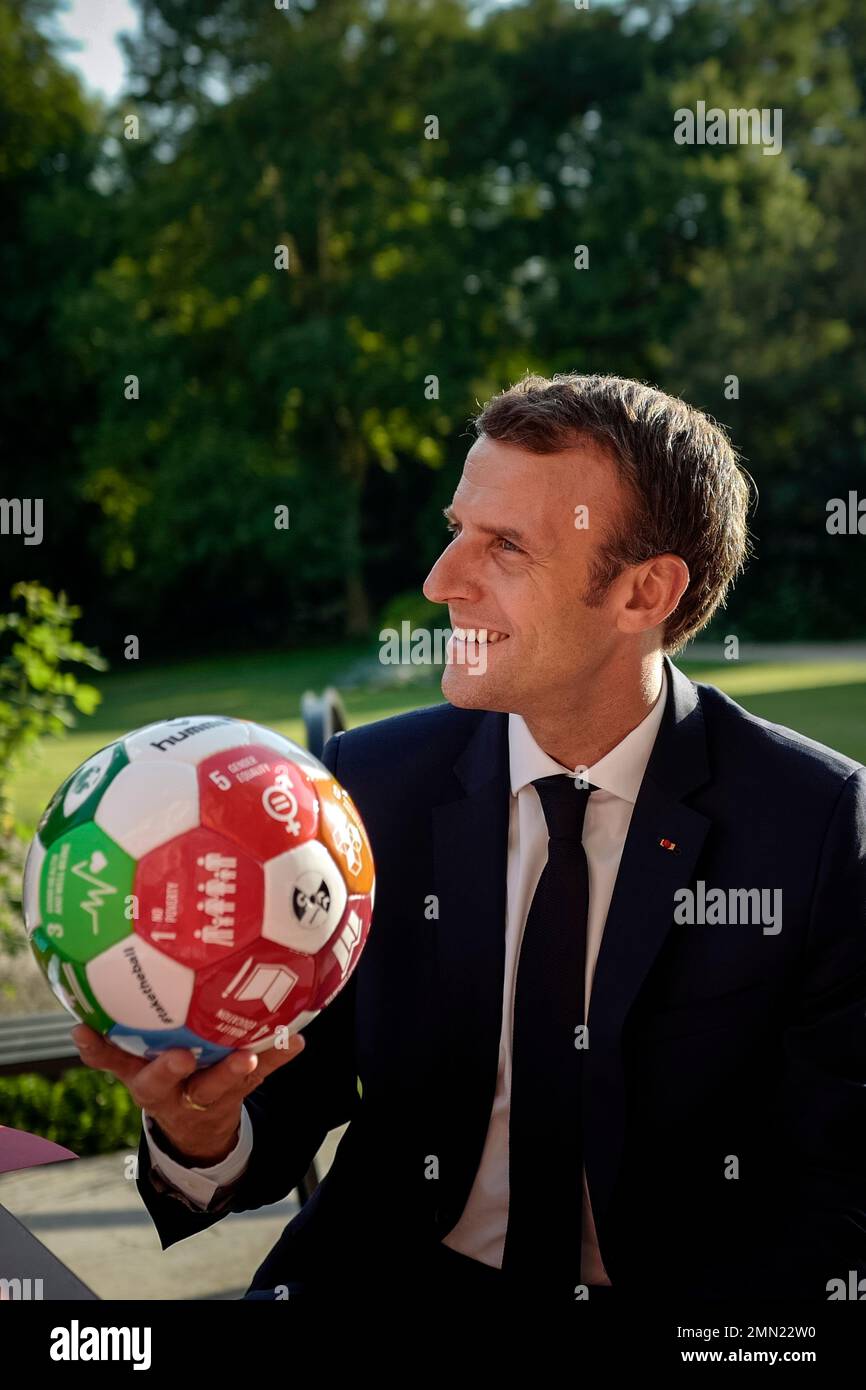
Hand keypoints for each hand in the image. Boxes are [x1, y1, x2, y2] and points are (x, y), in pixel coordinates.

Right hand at [71, 1023, 305, 1164]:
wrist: (197, 1129)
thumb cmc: (163, 1082)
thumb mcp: (133, 1071)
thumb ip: (108, 1050)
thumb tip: (76, 1020)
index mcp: (147, 1084)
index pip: (123, 1069)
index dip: (104, 1054)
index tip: (89, 1034)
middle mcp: (178, 1092)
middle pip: (172, 1084)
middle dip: (173, 1070)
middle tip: (182, 1056)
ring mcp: (212, 1094)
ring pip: (224, 1084)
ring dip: (239, 1069)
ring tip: (252, 1054)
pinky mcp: (242, 1090)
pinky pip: (264, 1073)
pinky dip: (280, 1056)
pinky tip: (298, 1041)